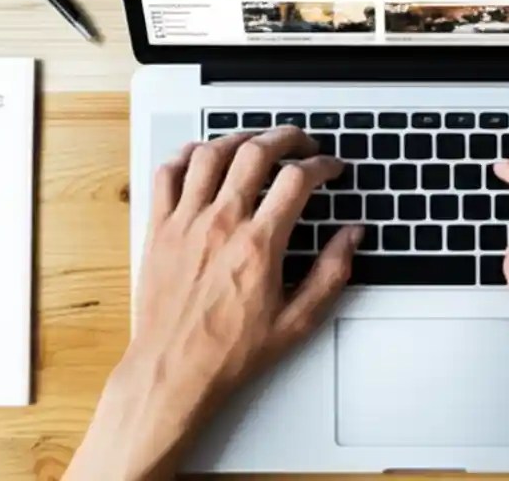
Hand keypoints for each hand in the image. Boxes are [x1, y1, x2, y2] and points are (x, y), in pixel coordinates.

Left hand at [66, 128, 359, 480]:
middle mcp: (221, 224)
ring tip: (256, 143)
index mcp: (259, 245)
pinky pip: (168, 173)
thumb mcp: (297, 321)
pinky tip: (202, 158)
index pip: (297, 179)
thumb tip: (350, 237)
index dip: (322, 164)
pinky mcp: (159, 228)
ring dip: (239, 138)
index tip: (330, 168)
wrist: (173, 371)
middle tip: (300, 143)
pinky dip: (187, 156)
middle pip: (256, 151)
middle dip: (286, 136)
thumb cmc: (229, 352)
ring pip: (211, 153)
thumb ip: (331, 273)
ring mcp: (185, 222)